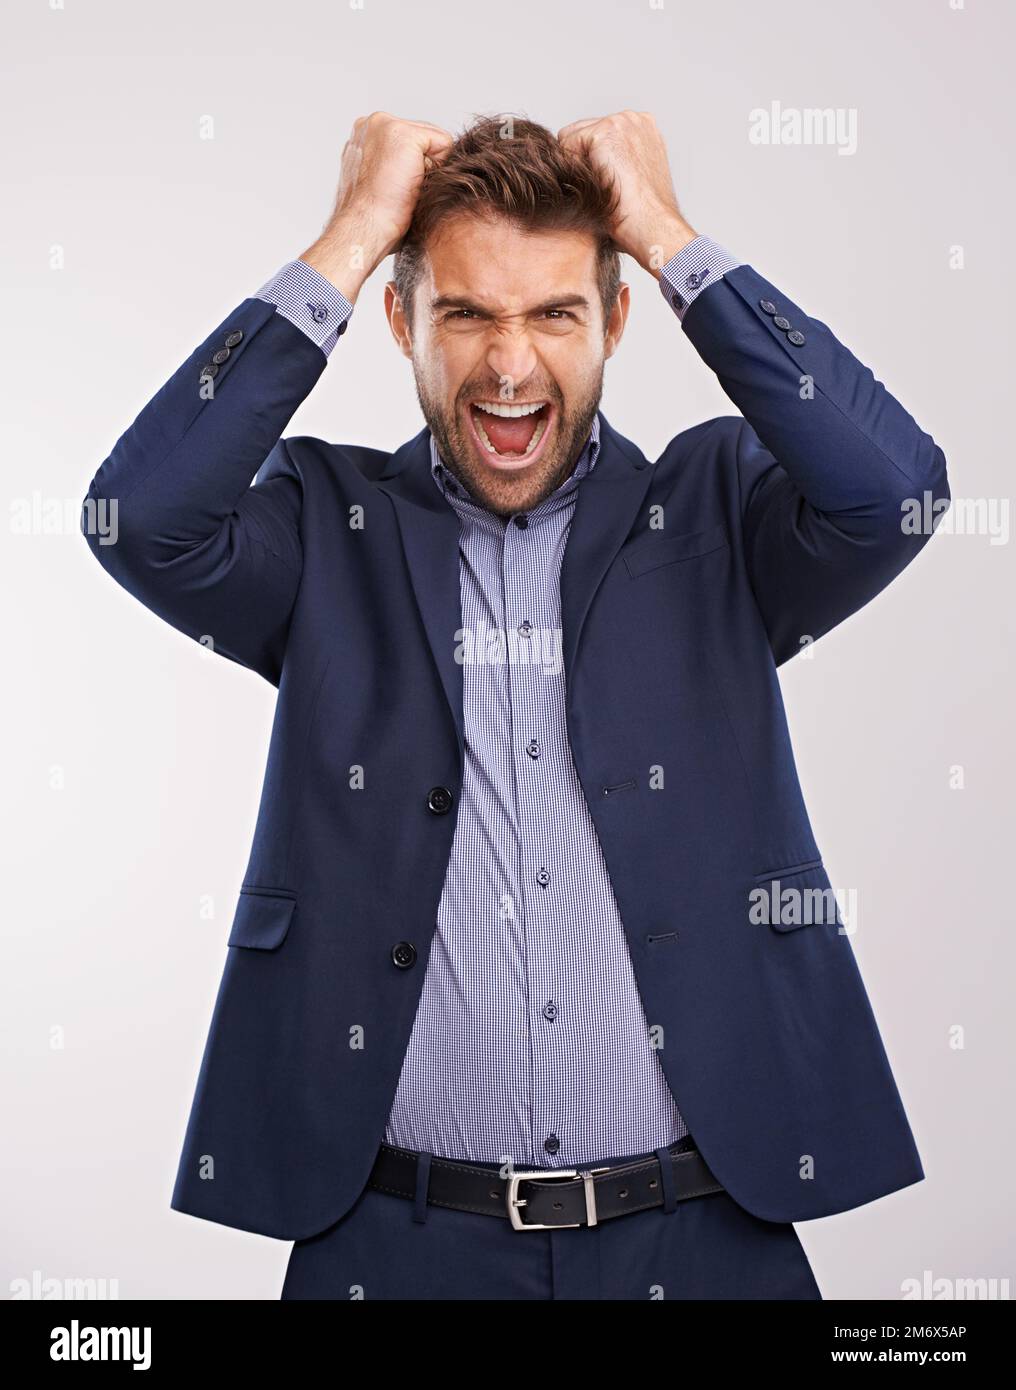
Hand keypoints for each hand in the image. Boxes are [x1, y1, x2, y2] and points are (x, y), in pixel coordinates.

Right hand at [301, 112, 453, 301]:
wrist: (366, 227)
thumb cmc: (374, 219)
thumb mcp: (383, 182)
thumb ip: (397, 164)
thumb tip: (425, 167)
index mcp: (366, 134)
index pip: (414, 141)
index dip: (418, 167)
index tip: (398, 188)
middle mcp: (373, 123)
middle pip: (427, 139)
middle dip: (425, 166)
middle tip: (402, 191)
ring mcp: (387, 124)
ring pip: (436, 142)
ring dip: (430, 170)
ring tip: (406, 187)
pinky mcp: (403, 133)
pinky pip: (445, 144)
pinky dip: (438, 168)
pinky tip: (414, 183)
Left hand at [557, 111, 696, 275]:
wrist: (651, 225)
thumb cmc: (642, 216)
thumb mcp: (631, 181)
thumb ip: (614, 163)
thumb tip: (587, 169)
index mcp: (643, 128)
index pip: (594, 135)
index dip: (588, 163)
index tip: (602, 186)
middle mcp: (633, 119)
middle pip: (579, 133)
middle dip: (580, 161)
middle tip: (598, 190)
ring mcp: (621, 122)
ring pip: (570, 139)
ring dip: (576, 167)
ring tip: (598, 188)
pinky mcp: (605, 132)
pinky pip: (567, 146)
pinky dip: (572, 170)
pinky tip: (594, 185)